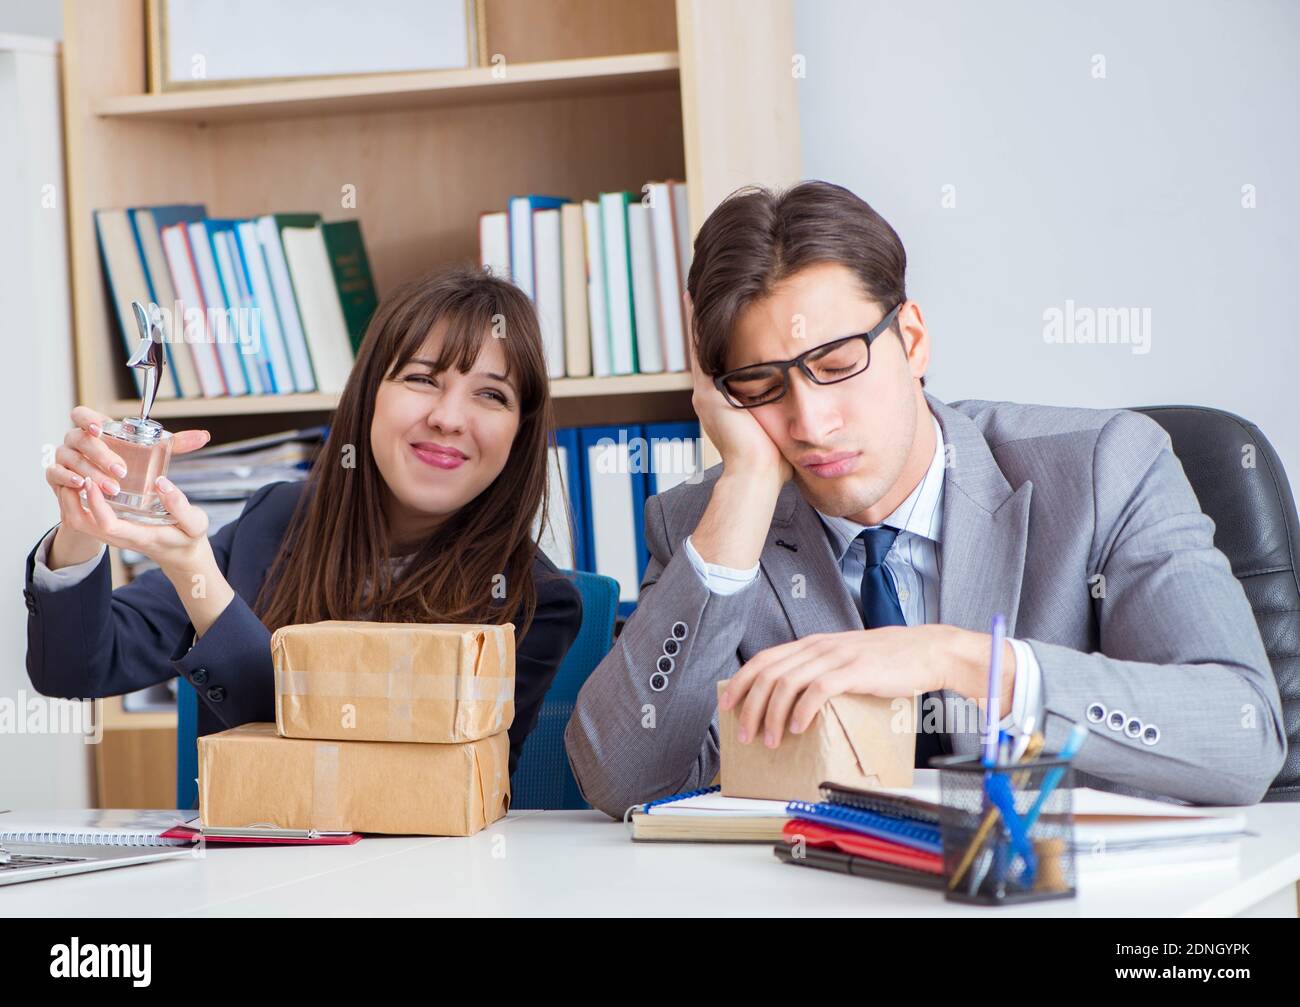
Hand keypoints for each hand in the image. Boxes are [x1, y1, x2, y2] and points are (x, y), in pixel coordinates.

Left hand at [53, 473, 213, 578]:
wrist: (182, 555)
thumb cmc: (188, 537)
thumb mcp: (195, 523)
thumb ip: (180, 505)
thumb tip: (160, 482)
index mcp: (139, 536)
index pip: (107, 524)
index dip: (95, 503)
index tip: (92, 480)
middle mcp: (119, 538)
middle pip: (81, 525)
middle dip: (70, 500)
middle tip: (73, 473)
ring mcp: (111, 535)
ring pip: (77, 522)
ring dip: (68, 500)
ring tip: (73, 475)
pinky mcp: (109, 530)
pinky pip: (83, 519)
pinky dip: (74, 502)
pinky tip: (81, 483)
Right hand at [685, 292, 791, 487]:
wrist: (756, 475)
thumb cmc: (774, 462)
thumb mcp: (778, 429)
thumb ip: (784, 414)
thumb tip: (806, 412)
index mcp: (725, 405)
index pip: (724, 364)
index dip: (723, 340)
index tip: (727, 318)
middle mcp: (710, 396)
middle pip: (709, 349)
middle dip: (707, 322)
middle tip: (701, 293)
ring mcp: (705, 393)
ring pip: (702, 345)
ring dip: (699, 317)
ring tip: (696, 288)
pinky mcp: (706, 391)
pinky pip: (701, 348)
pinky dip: (697, 323)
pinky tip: (694, 298)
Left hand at [717, 625, 1014, 747]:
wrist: (926, 650)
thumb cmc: (888, 661)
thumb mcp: (845, 660)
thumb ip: (820, 671)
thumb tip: (793, 700)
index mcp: (813, 644)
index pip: (764, 659)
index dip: (741, 682)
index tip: (727, 705)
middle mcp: (818, 647)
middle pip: (769, 674)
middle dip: (751, 707)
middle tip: (747, 734)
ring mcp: (836, 657)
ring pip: (787, 683)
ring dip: (774, 715)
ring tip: (771, 740)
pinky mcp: (854, 670)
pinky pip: (818, 690)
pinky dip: (803, 711)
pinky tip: (799, 728)